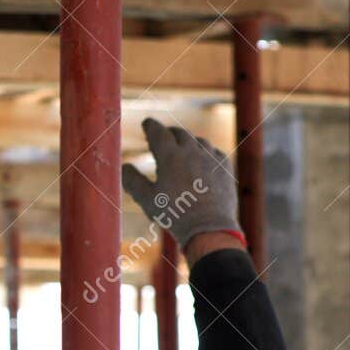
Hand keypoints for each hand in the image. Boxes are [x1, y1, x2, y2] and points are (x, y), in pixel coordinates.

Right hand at [121, 119, 242, 254]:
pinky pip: (215, 152)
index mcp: (170, 157)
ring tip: (183, 147)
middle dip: (169, 132)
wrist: (209, 226)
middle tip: (163, 134)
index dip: (151, 126)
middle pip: (180, 133)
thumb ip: (132, 181)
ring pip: (199, 141)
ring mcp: (211, 159)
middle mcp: (192, 152)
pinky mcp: (225, 168)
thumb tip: (124, 167)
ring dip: (188, 141)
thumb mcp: (146, 199)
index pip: (159, 132)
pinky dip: (206, 152)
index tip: (147, 123)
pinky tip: (204, 159)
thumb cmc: (174, 214)